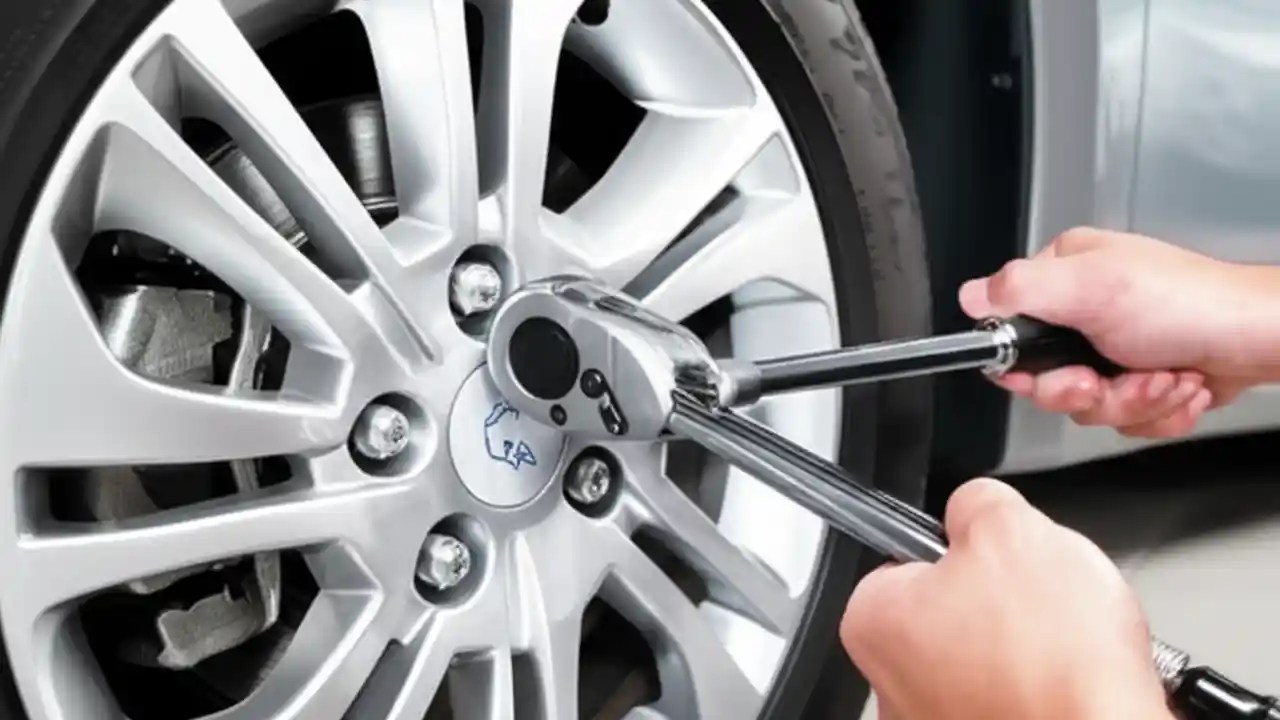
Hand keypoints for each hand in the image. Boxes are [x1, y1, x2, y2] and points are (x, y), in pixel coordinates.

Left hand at [841, 479, 1172, 719]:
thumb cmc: (1051, 662)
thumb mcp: (1011, 528)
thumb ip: (978, 503)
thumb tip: (974, 505)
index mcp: (875, 621)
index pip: (906, 561)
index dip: (961, 548)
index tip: (993, 553)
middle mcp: (890, 686)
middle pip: (950, 614)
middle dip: (999, 602)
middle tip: (1040, 602)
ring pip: (989, 660)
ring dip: (1028, 650)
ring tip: (1066, 649)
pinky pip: (1020, 701)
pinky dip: (1047, 693)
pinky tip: (1074, 687)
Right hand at [960, 227, 1279, 436]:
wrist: (1260, 339)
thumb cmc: (1192, 305)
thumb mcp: (1091, 286)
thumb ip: (1020, 290)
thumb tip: (971, 298)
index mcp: (1065, 278)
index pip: (1013, 335)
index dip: (1032, 371)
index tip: (1063, 374)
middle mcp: (1086, 311)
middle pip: (1051, 382)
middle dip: (1093, 392)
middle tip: (1113, 377)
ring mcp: (1116, 348)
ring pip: (1091, 406)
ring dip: (1133, 402)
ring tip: (1164, 376)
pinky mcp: (1144, 379)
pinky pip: (1127, 418)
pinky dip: (1158, 411)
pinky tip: (1180, 386)